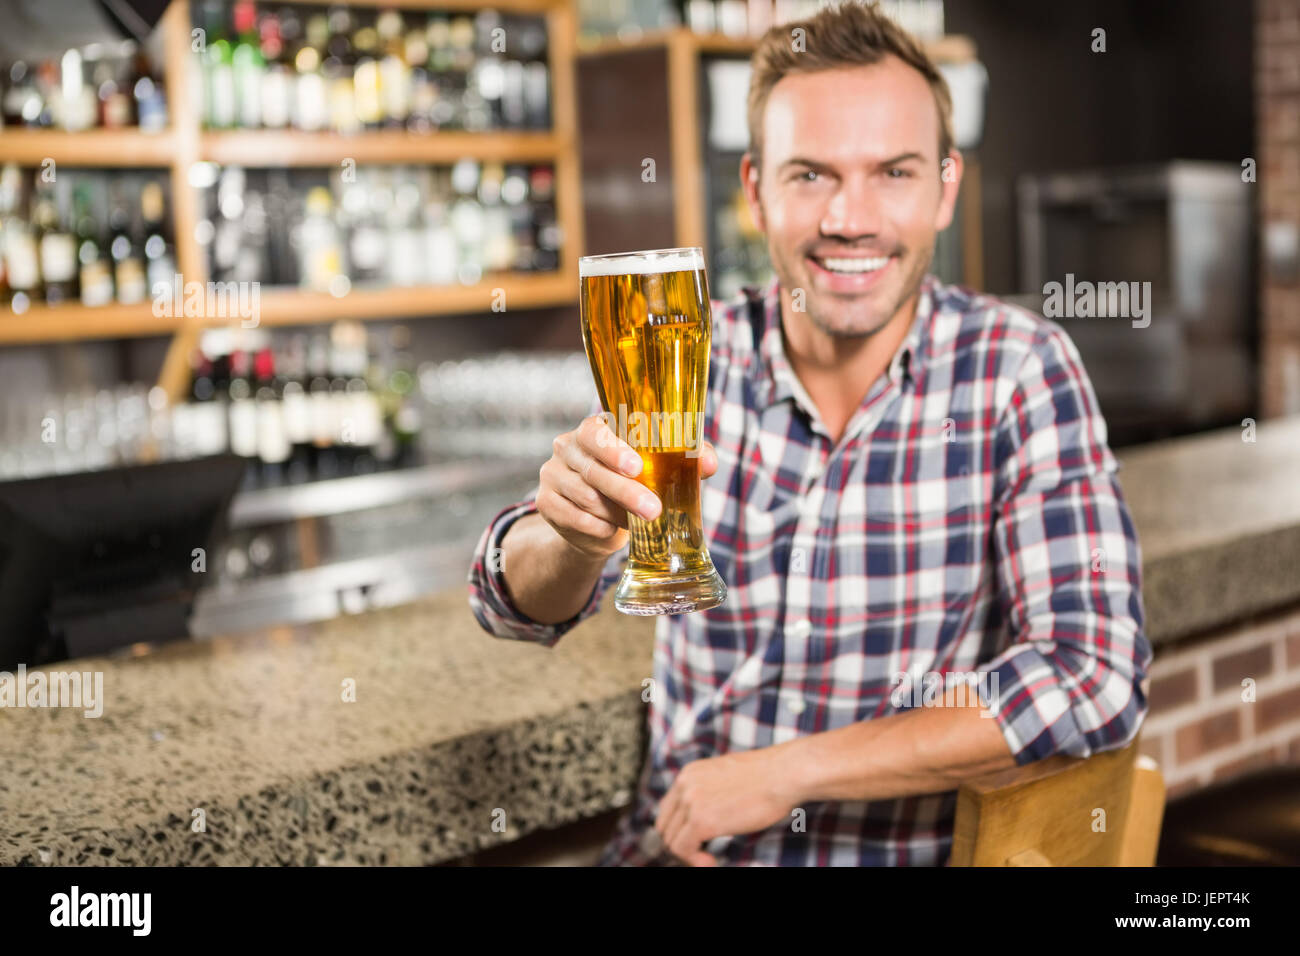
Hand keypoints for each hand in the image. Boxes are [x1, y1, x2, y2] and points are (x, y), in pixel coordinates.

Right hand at [538, 414, 717, 560]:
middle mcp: (566, 446)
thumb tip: (708, 462)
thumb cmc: (632, 483)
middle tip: (653, 509)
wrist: (598, 522)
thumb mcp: (658, 468)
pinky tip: (612, 528)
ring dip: (615, 512)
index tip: (637, 467)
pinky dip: (598, 526)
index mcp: (593, 429)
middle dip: (626, 492)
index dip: (614, 449)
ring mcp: (553, 474)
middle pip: (594, 469)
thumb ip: (684, 458)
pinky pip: (574, 517)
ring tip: (636, 520)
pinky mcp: (546, 503)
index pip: (597, 432)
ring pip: (585, 497)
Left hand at [655, 748, 800, 865]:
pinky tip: (711, 861)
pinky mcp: (702, 821)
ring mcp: (691, 802)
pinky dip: (695, 861)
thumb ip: (708, 792)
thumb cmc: (766, 777)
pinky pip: (683, 849)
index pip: (666, 809)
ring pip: (671, 840)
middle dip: (681, 843)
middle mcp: (684, 785)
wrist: (783, 773)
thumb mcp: (726, 777)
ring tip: (709, 858)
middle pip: (665, 826)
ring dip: (689, 854)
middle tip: (702, 853)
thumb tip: (705, 815)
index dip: (678, 830)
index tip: (696, 842)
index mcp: (689, 774)